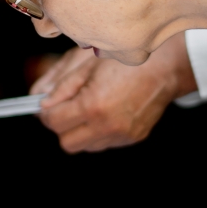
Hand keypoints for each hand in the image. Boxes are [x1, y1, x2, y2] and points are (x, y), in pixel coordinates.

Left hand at [31, 34, 196, 152]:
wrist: (164, 68)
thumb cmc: (125, 61)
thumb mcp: (87, 65)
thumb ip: (61, 86)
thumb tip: (42, 104)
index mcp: (93, 104)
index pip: (54, 122)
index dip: (46, 112)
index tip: (47, 104)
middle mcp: (107, 125)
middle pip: (66, 142)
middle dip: (61, 126)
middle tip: (65, 108)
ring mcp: (121, 135)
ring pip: (85, 146)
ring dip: (79, 131)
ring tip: (88, 108)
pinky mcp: (132, 138)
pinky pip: (104, 143)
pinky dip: (98, 131)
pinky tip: (105, 112)